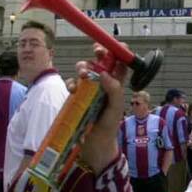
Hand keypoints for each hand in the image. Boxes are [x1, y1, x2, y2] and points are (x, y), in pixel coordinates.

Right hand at [77, 43, 128, 172]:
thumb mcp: (115, 110)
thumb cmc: (108, 128)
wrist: (93, 146)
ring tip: (83, 73)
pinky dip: (71, 83)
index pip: (120, 65)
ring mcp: (89, 91)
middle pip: (101, 62)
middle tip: (97, 51)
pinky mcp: (76, 98)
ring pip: (85, 70)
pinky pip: (72, 84)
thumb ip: (113, 91)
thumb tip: (104, 73)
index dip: (119, 53)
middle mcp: (103, 86)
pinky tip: (72, 90)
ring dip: (83, 67)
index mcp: (117, 86)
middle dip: (99, 54)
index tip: (117, 45)